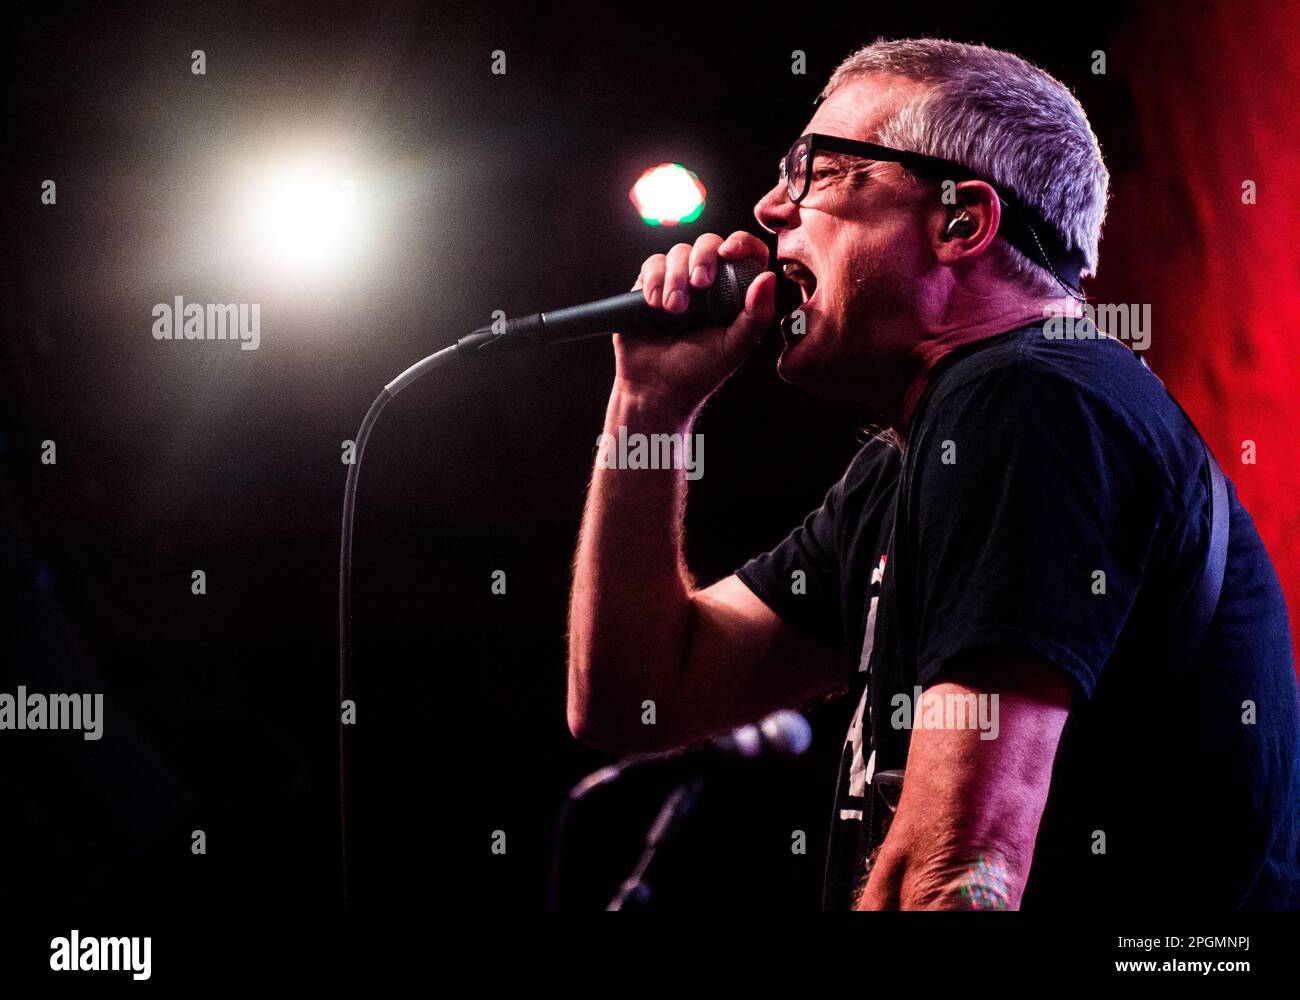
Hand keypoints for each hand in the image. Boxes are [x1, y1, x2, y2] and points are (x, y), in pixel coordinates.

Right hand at [614, 231, 775, 416]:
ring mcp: (677, 282)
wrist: (656, 389)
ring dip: (675, 276)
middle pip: (708, 244)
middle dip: (703, 258)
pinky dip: (654, 279)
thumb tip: (769, 276)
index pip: (745, 252)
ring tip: (674, 309)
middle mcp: (707, 283)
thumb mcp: (735, 346)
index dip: (741, 243)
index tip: (729, 253)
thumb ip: (757, 315)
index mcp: (735, 292)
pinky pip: (652, 265)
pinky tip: (655, 304)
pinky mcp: (649, 286)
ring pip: (678, 252)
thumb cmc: (700, 371)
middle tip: (699, 284)